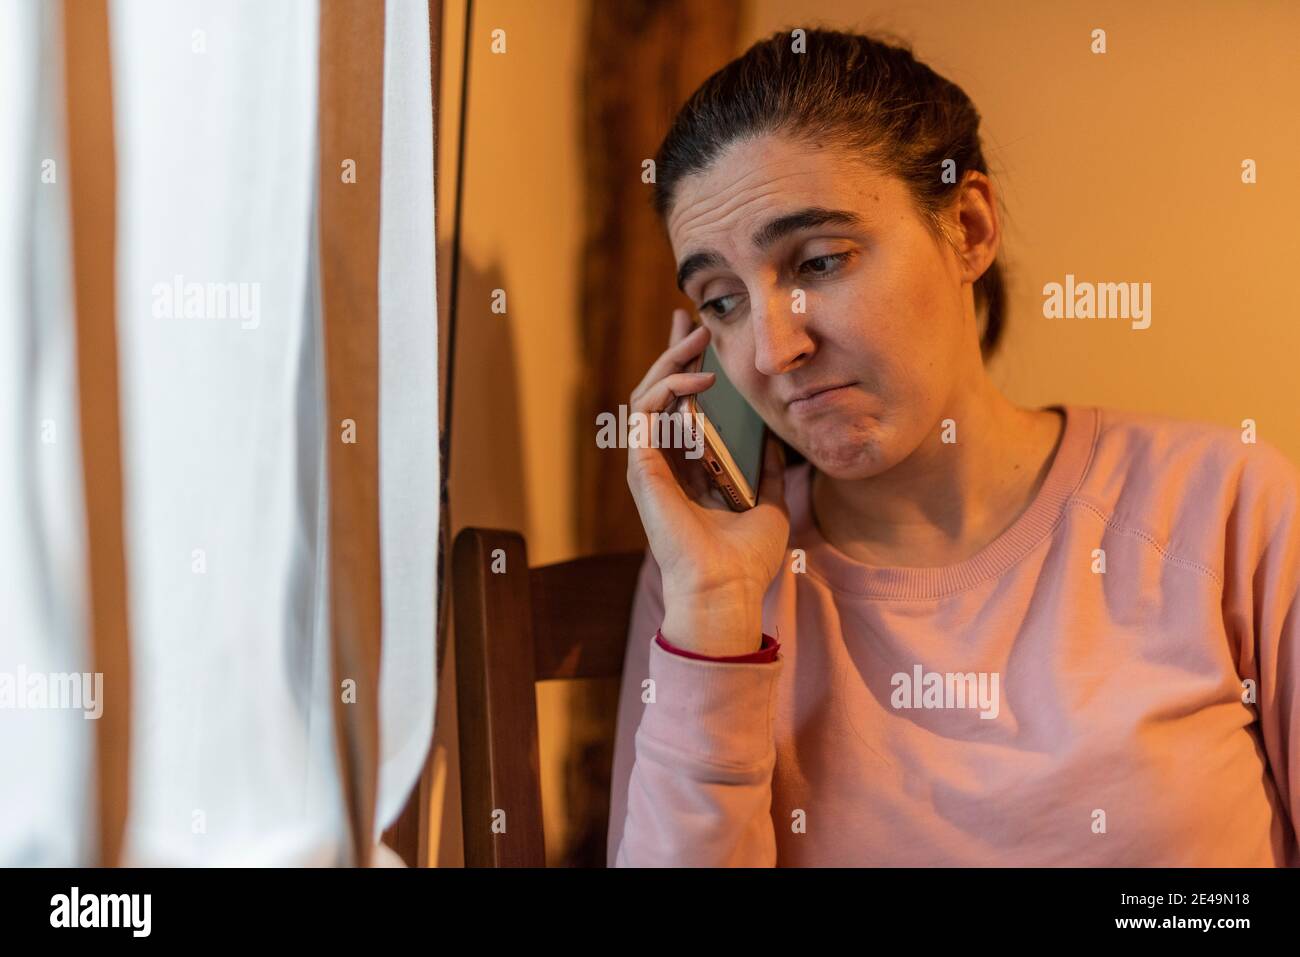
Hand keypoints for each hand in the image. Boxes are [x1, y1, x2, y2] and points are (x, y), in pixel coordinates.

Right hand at [626, 309, 789, 655]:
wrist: (727, 590)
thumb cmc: (746, 558)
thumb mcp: (768, 500)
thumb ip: (768, 467)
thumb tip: (778, 435)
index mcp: (689, 470)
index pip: (683, 409)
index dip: (689, 371)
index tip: (704, 339)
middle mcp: (665, 464)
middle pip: (661, 395)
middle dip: (674, 353)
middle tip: (693, 321)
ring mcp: (650, 465)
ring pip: (647, 397)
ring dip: (669, 361)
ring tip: (695, 337)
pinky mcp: (642, 469)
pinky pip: (646, 414)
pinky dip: (668, 390)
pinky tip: (698, 379)